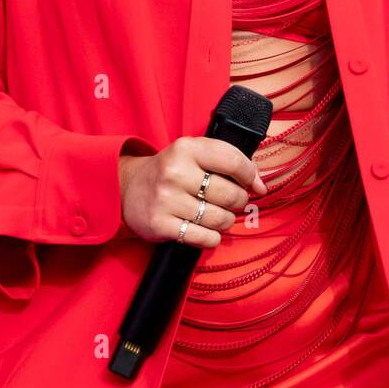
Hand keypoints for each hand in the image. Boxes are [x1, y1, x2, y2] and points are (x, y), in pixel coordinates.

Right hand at [117, 137, 267, 248]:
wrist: (128, 187)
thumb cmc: (171, 170)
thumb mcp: (193, 153)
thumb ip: (227, 161)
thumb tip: (261, 185)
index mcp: (186, 148)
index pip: (234, 161)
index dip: (251, 176)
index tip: (255, 184)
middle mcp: (175, 172)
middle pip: (230, 195)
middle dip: (239, 201)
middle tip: (232, 201)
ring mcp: (166, 200)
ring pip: (220, 219)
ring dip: (226, 221)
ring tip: (218, 215)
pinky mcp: (160, 225)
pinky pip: (204, 238)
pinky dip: (212, 237)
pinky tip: (207, 230)